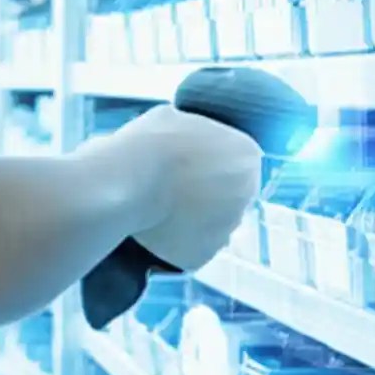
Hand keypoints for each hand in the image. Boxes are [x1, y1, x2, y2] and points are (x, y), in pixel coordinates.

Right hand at [84, 105, 262, 270]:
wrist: (127, 183)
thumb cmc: (151, 143)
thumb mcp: (176, 118)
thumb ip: (195, 132)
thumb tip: (187, 139)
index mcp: (248, 157)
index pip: (240, 163)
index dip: (214, 163)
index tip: (190, 164)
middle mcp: (246, 196)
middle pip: (231, 196)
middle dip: (209, 194)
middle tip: (175, 188)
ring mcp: (226, 230)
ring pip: (213, 225)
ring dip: (195, 219)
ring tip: (161, 209)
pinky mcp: (202, 256)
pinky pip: (192, 247)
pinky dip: (178, 241)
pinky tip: (156, 228)